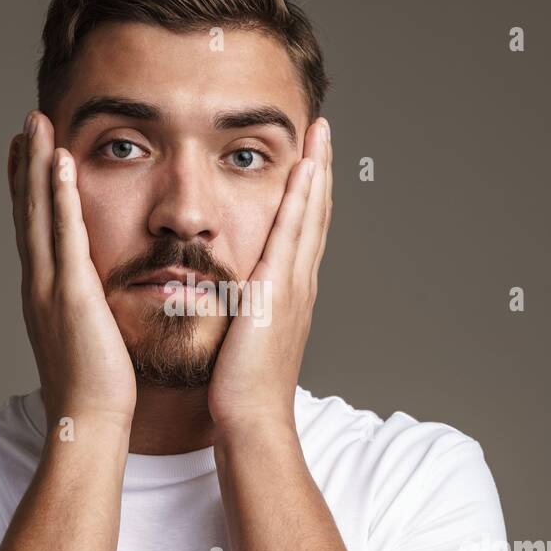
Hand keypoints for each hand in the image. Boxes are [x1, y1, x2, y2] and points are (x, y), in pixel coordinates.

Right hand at [8, 110, 136, 432]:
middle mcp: (38, 284)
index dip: (26, 188)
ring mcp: (50, 287)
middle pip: (26, 211)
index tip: (27, 152)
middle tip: (25, 122)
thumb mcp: (87, 339)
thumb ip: (87, 312)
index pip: (33, 230)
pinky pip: (65, 234)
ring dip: (37, 164)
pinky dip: (59, 196)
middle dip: (25, 163)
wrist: (90, 422)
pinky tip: (60, 161)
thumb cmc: (96, 390)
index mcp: (43, 294)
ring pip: (38, 213)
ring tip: (36, 123)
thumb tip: (94, 303)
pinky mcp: (71, 294)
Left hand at [207, 117, 332, 430]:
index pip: (300, 231)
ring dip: (316, 170)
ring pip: (309, 215)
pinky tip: (303, 169)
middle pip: (314, 214)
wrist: (249, 420)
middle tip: (322, 129)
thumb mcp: (240, 339)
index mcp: (288, 294)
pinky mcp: (278, 291)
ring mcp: (293, 286)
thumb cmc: (238, 391)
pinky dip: (301, 200)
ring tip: (320, 133)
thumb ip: (238, 312)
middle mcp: (298, 284)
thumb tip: (228, 297)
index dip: (307, 193)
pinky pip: (291, 235)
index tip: (307, 158)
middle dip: (319, 169)